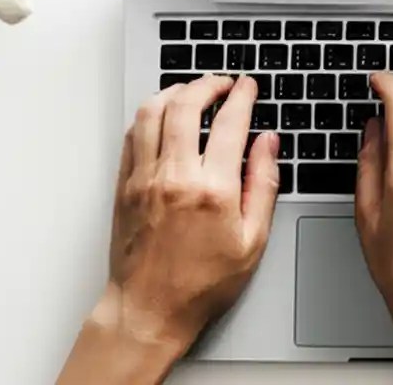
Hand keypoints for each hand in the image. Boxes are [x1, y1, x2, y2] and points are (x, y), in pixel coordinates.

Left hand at [57, 75, 280, 384]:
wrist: (149, 310)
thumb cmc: (201, 284)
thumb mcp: (252, 239)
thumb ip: (263, 184)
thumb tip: (268, 144)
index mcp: (213, 189)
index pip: (230, 123)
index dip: (242, 96)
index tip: (248, 87)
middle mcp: (175, 177)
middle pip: (186, 105)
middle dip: (208, 84)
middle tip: (223, 83)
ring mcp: (144, 179)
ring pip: (152, 112)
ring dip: (174, 92)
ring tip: (191, 91)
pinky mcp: (124, 186)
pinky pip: (132, 135)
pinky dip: (149, 116)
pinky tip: (163, 117)